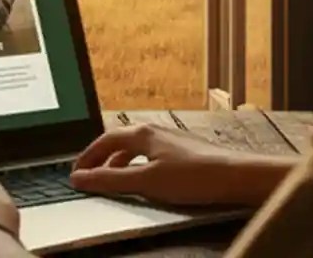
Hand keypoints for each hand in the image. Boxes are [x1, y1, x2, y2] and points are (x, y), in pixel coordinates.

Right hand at [70, 124, 295, 207]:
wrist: (236, 176)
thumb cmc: (194, 177)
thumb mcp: (146, 182)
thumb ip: (111, 181)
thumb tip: (80, 178)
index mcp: (142, 134)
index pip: (104, 140)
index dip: (88, 157)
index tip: (76, 172)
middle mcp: (155, 131)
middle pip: (119, 141)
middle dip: (101, 158)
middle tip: (89, 175)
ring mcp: (170, 140)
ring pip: (135, 148)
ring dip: (118, 162)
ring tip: (112, 179)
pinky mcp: (183, 151)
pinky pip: (150, 154)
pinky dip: (136, 165)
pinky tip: (143, 178)